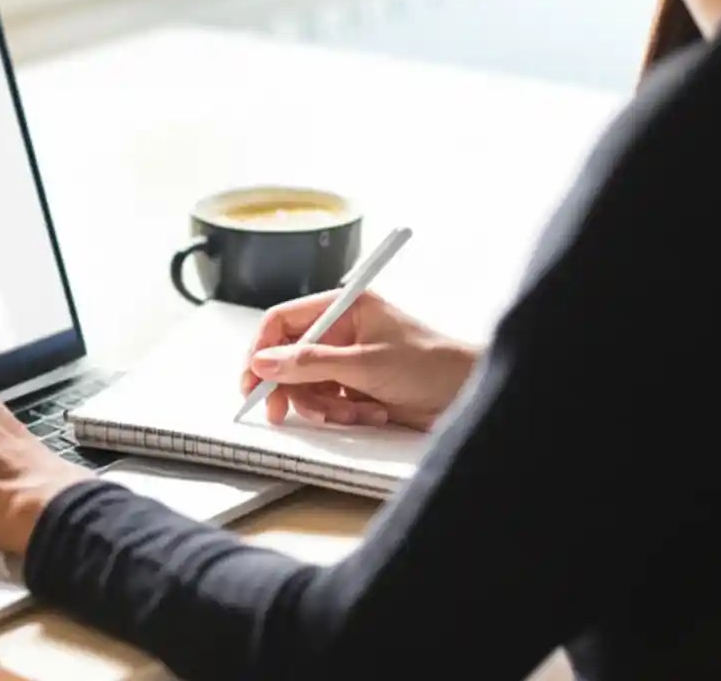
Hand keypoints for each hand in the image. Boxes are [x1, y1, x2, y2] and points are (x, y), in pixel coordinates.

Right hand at [242, 291, 478, 430]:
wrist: (468, 395)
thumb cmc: (431, 365)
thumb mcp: (365, 363)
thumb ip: (310, 363)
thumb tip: (264, 362)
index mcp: (344, 307)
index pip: (284, 320)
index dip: (263, 349)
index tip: (252, 378)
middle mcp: (342, 330)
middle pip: (289, 357)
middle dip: (289, 386)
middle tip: (278, 411)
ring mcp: (347, 360)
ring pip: (306, 385)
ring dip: (323, 405)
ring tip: (353, 412)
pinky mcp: (356, 387)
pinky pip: (327, 402)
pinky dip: (342, 413)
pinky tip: (371, 412)